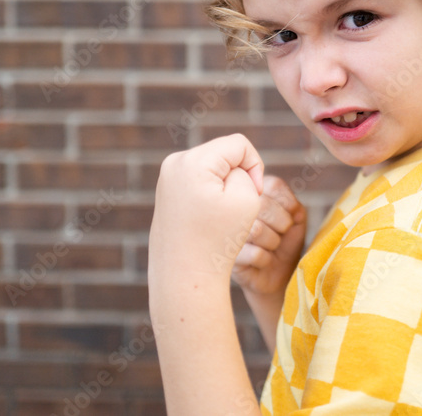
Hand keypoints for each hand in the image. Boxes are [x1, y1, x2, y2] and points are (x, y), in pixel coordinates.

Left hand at [148, 133, 264, 280]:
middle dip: (238, 176)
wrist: (183, 276)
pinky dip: (211, 195)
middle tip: (238, 208)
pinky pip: (200, 181)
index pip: (239, 145)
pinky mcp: (167, 192)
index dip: (255, 167)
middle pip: (223, 153)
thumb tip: (227, 168)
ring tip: (222, 216)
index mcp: (193, 160)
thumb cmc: (218, 240)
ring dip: (225, 186)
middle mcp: (175, 162)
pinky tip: (210, 220)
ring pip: (212, 167)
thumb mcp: (247, 197)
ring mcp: (167, 177)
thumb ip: (244, 169)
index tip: (253, 196)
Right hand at [231, 175, 307, 296]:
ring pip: (257, 230)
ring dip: (273, 242)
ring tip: (270, 246)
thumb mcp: (296, 219)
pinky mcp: (229, 255)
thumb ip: (293, 206)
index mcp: (253, 190)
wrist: (277, 274)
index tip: (288, 217)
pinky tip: (261, 260)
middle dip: (283, 223)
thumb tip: (289, 209)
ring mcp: (228, 230)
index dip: (288, 205)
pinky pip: (255, 254)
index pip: (274, 185)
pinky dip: (266, 259)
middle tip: (281, 233)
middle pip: (263, 205)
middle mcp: (236, 206)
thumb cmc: (285, 241)